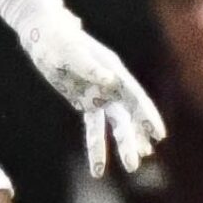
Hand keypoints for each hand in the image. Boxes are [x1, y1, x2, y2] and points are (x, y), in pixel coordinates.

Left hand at [19, 7, 166, 175]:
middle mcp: (112, 84)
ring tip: (132, 166)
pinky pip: (94, 128)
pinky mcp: (86, 102)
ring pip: (116, 124)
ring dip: (123, 143)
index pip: (135, 97)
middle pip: (128, 115)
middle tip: (137, 161)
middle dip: (134, 138)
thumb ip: (91, 67)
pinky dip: (97, 146)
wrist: (44, 34)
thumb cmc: (59, 39)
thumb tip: (112, 80)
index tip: (158, 134)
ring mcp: (101, 94)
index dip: (148, 116)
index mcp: (114, 70)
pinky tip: (98, 168)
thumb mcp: (72, 52)